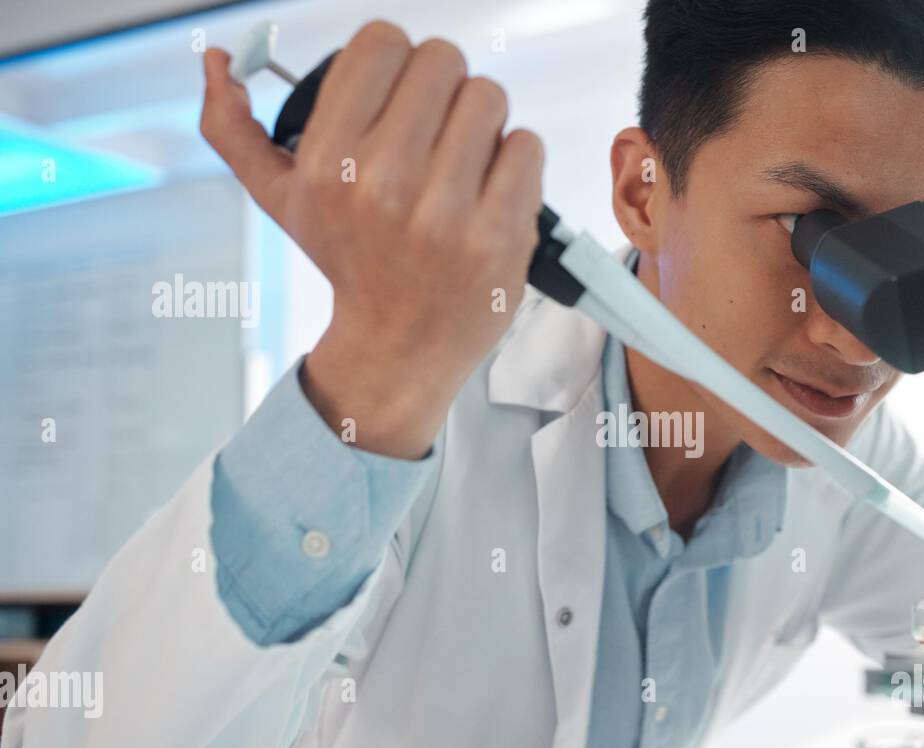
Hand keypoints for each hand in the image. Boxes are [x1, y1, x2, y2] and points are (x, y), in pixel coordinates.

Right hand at [200, 21, 543, 457]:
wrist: (400, 346)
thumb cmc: (349, 261)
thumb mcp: (280, 199)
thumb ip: (234, 129)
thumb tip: (213, 62)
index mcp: (328, 163)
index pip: (382, 42)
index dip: (398, 58)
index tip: (401, 92)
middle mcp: (383, 185)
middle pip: (444, 61)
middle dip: (444, 88)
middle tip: (436, 129)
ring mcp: (446, 213)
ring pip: (489, 97)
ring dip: (482, 121)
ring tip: (463, 161)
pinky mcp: (500, 235)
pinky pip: (526, 145)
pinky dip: (515, 159)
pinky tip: (491, 189)